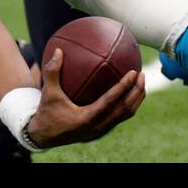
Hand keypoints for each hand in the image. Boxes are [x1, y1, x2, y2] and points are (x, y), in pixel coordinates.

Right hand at [24, 47, 144, 148]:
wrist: (45, 137)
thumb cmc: (47, 113)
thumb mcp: (48, 93)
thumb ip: (52, 72)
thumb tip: (57, 50)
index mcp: (88, 118)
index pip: (112, 101)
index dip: (124, 87)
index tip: (134, 72)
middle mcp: (98, 126)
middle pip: (125, 109)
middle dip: (137, 91)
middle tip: (142, 74)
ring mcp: (102, 129)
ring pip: (126, 114)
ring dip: (136, 98)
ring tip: (141, 81)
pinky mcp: (102, 129)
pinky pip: (120, 116)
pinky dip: (128, 103)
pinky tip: (129, 90)